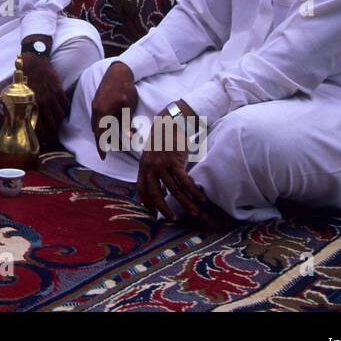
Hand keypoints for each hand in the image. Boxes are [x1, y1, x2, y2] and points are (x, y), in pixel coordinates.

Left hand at [22, 52, 68, 143]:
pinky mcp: (59, 90)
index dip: (41, 137)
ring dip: (58, 124)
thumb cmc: (22, 77)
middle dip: (51, 134)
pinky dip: (63, 112)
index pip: (39, 127)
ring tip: (56, 126)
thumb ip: (16, 108)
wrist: (34, 60)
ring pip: (59, 117)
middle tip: (50, 137)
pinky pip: (65, 106)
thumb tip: (15, 122)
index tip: (42, 141)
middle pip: (52, 126)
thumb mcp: (15, 94)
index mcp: (30, 105)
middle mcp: (42, 103)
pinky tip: (60, 114)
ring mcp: (52, 97)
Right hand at [90, 61, 137, 159]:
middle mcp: (96, 109)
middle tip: (106, 151)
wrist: (119, 71)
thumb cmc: (125, 89)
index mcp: (102, 112)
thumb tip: (127, 138)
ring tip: (107, 140)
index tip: (103, 157)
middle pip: (96, 131)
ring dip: (101, 133)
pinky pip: (97, 117)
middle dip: (101, 141)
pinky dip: (101, 124)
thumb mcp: (128, 107)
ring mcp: (95, 104)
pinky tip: (107, 125)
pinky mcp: (97, 100)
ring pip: (96, 124)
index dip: (101, 147)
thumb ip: (125, 123)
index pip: (100, 135)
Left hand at [136, 100, 205, 219]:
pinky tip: (199, 197)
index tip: (152, 214)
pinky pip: (185, 182)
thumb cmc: (163, 139)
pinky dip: (193, 191)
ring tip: (193, 210)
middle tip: (171, 218)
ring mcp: (162, 165)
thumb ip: (153, 170)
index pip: (141, 189)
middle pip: (156, 194)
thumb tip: (162, 188)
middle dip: (163, 209)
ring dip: (185, 202)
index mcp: (143, 166)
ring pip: (174, 190)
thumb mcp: (152, 154)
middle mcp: (150, 168)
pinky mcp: (175, 162)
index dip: (146, 203)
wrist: (170, 122)